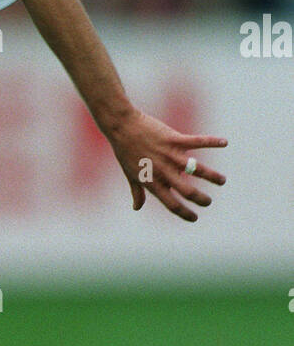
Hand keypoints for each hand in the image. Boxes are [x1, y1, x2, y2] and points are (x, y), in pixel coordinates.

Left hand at [108, 108, 226, 221]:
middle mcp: (163, 172)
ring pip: (197, 169)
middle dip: (202, 199)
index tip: (194, 218)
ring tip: (222, 181)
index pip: (172, 204)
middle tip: (209, 202)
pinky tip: (225, 143)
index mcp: (153, 182)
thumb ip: (137, 192)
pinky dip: (213, 142)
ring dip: (212, 176)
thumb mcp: (130, 175)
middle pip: (188, 191)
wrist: (122, 127)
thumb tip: (137, 207)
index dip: (185, 214)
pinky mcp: (174, 139)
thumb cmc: (125, 152)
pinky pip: (197, 142)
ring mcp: (170, 155)